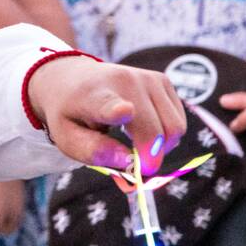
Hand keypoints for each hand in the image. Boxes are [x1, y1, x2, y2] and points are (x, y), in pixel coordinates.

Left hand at [29, 57, 185, 174]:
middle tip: (132, 166)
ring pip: (175, 128)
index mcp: (92, 96)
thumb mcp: (67, 138)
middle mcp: (124, 82)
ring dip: (160, 147)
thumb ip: (94, 152)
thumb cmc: (70, 114)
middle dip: (150, 159)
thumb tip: (128, 162)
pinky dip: (166, 135)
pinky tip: (143, 130)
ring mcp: (148, 78)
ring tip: (134, 143)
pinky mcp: (163, 81)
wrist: (73, 79)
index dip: (117, 110)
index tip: (123, 111)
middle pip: (155, 132)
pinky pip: (178, 121)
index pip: (108, 104)